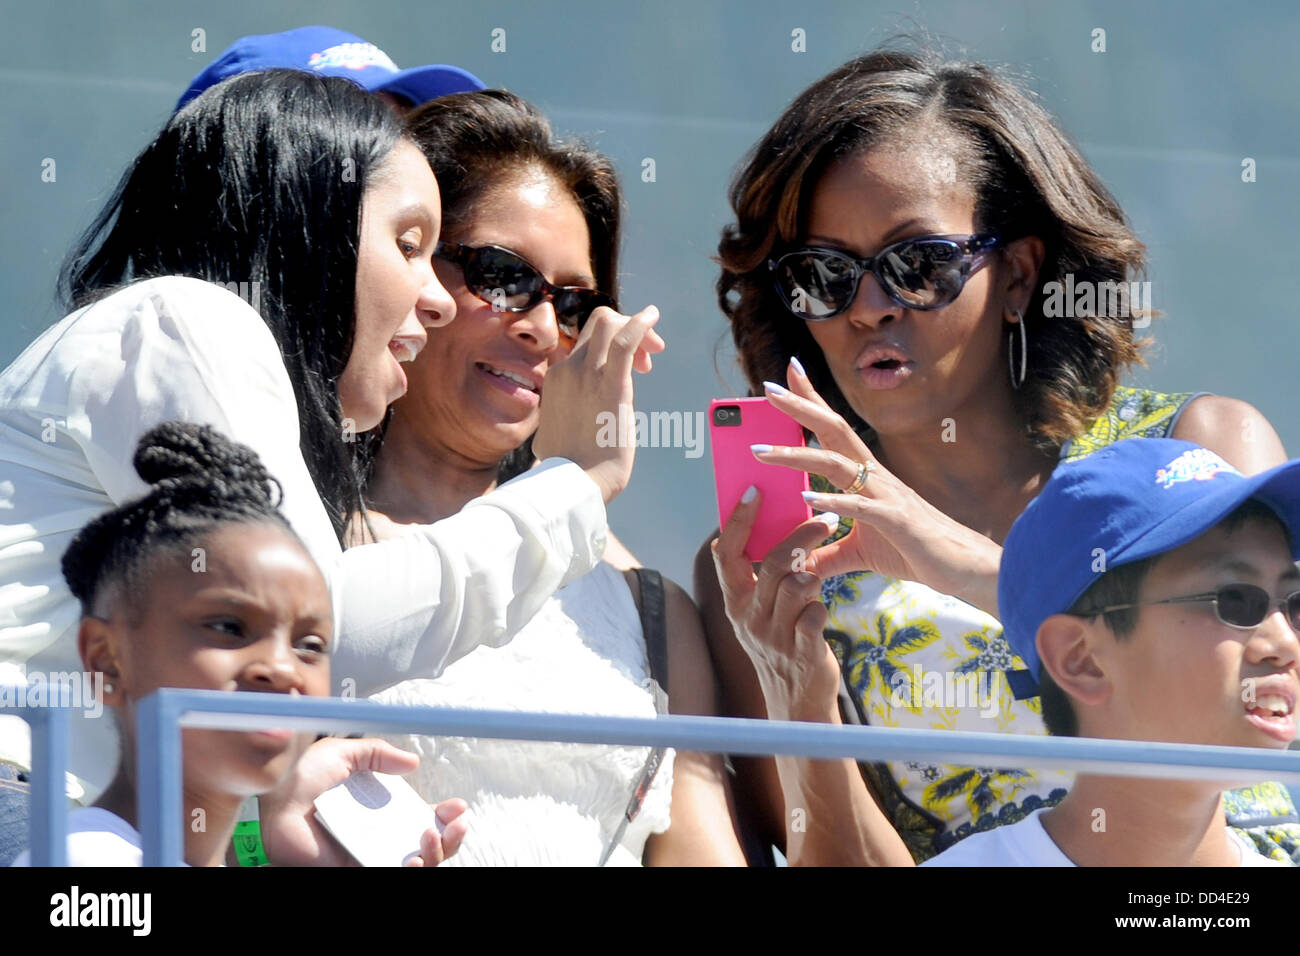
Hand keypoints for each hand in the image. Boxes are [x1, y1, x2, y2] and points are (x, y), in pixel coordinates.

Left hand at [258, 736, 467, 866]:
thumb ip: (379, 754)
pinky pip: (388, 873)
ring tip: (428, 838)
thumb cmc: (301, 776)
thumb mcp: (347, 754)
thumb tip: (413, 763)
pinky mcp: (354, 866)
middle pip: (429, 848)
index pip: (424, 819)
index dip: (446, 817)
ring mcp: (368, 853)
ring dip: (435, 856)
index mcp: (381, 810)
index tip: (458, 806)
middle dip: (451, 840)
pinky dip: (410, 871)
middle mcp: (379, 834)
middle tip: (454, 825)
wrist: (276, 795)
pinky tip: (413, 860)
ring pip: (417, 866)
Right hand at [532, 305, 664, 503]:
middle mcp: (567, 370)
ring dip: (637, 329)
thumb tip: (549, 440)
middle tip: (646, 360)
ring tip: (654, 352)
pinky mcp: (611, 387)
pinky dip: (641, 322)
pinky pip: (625, 340)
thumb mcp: (553, 437)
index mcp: (556, 378)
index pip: (583, 339)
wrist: (574, 484)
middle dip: (627, 328)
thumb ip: (555, 426)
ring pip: (609, 323)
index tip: (634, 366)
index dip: (610, 343)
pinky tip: (653, 315)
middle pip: (597, 323)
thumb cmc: (569, 470)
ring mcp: (586, 375)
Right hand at [710, 488, 843, 722]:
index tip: (755, 491)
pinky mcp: (802, 653)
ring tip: (821, 570)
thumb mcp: (760, 611)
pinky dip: (821, 607)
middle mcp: (749, 617)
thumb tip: (776, 527)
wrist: (796, 703)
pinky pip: (814, 617)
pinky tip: (822, 609)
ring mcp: (774, 637)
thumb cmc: (781, 643)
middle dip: (800, 536)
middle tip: (825, 518)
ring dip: (813, 572)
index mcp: (734, 601)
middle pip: (771, 564)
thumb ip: (763, 577)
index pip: (726, 552)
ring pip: (795, 586)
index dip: (738, 520)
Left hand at [753, 359, 1002, 616]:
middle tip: (768, 387)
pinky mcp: (897, 521)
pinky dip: (834, 501)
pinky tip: (807, 498)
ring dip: (797, 455)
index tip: (783, 377)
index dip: (810, 402)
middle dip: (800, 407)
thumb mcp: (860, 555)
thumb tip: (801, 566)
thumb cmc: (917, 553)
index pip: (832, 432)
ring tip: (761, 451)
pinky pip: (861, 506)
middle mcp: (874, 477)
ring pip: (837, 464)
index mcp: (865, 478)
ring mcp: (886, 496)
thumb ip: (829, 555)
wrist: (965, 570)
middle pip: (832, 431)